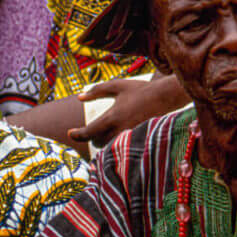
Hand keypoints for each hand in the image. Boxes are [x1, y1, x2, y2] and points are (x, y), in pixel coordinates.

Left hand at [71, 76, 186, 148]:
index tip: (70, 133)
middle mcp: (119, 131)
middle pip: (97, 143)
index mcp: (112, 117)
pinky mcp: (138, 142)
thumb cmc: (140, 90)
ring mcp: (130, 138)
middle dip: (94, 138)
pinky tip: (117, 140)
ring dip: (105, 143)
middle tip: (93, 132)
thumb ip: (97, 90)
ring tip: (106, 134)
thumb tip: (79, 97)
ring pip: (109, 148)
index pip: (88, 132)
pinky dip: (117, 146)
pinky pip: (122, 150)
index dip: (77, 135)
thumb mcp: (117, 86)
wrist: (167, 97)